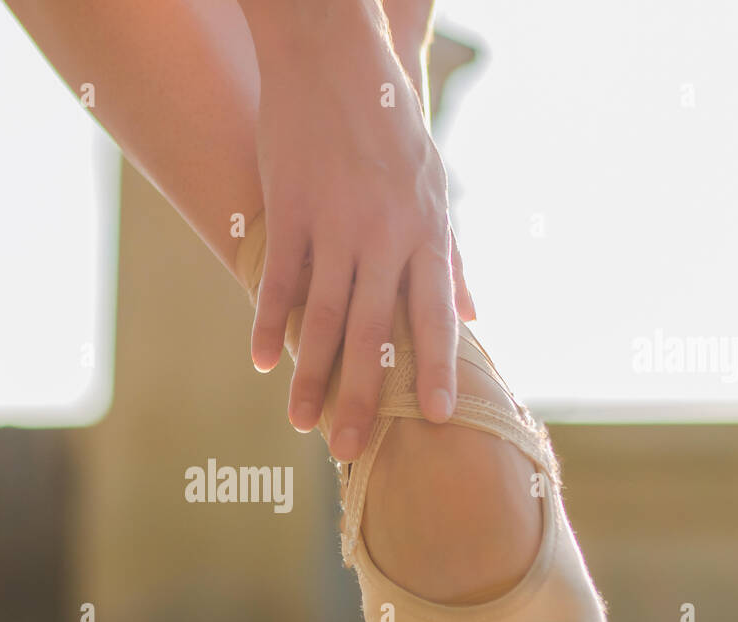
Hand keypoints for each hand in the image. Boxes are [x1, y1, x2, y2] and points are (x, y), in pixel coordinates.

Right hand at [240, 0, 468, 460]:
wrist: (334, 56)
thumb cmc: (390, 123)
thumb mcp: (435, 185)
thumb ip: (450, 255)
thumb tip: (475, 314)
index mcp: (425, 231)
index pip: (434, 316)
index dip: (435, 369)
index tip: (436, 418)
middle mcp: (384, 236)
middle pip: (372, 332)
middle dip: (361, 396)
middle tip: (348, 449)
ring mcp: (333, 225)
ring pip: (322, 317)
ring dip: (310, 376)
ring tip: (301, 424)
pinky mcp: (289, 211)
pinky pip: (278, 280)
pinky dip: (268, 323)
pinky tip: (262, 362)